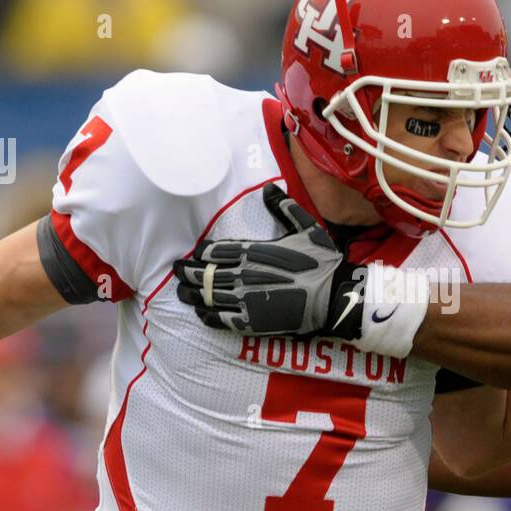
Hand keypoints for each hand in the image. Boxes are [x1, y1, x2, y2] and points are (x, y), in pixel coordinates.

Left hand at [175, 184, 363, 335]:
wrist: (334, 297)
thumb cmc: (322, 262)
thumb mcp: (306, 228)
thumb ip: (284, 208)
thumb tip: (268, 188)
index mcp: (254, 251)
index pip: (215, 251)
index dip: (201, 253)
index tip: (195, 254)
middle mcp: (243, 274)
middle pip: (204, 273)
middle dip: (187, 272)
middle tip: (177, 271)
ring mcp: (245, 299)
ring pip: (207, 296)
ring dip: (191, 293)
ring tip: (181, 291)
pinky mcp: (251, 321)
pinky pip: (221, 318)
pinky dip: (207, 315)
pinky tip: (201, 312)